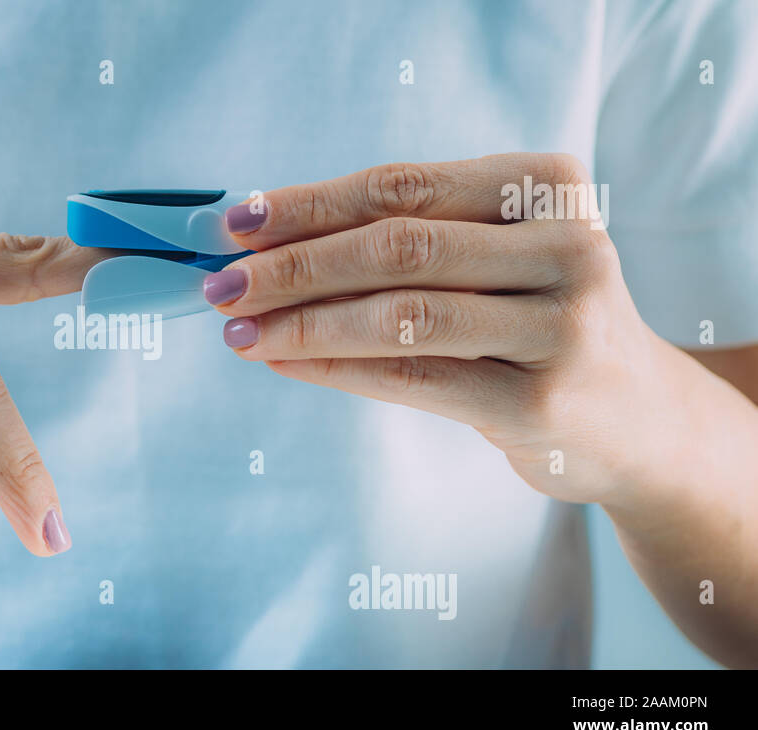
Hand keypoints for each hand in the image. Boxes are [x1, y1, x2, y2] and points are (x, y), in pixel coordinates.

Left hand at [205, 153, 679, 504]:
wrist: (636, 418)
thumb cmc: (536, 319)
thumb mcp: (492, 257)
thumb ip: (402, 239)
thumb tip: (264, 242)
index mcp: (545, 184)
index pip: (403, 186)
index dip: (309, 204)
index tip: (235, 223)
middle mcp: (567, 244)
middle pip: (398, 245)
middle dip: (294, 265)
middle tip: (220, 284)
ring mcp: (563, 325)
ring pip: (402, 314)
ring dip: (303, 320)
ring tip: (239, 331)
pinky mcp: (543, 403)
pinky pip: (414, 378)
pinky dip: (336, 367)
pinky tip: (285, 361)